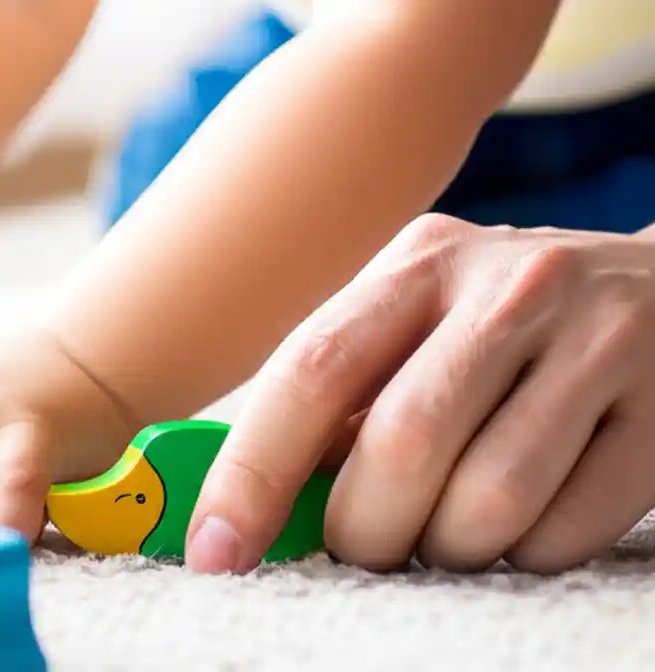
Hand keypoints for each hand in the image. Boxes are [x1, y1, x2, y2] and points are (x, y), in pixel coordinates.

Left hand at [187, 214, 654, 573]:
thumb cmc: (506, 330)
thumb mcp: (420, 324)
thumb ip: (343, 396)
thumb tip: (246, 502)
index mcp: (421, 263)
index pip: (311, 369)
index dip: (252, 471)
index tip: (217, 548)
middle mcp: (510, 286)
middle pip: (403, 443)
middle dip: (365, 530)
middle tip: (366, 547)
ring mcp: (599, 342)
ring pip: (490, 498)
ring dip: (449, 548)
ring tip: (450, 531)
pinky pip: (569, 529)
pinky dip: (527, 553)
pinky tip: (526, 520)